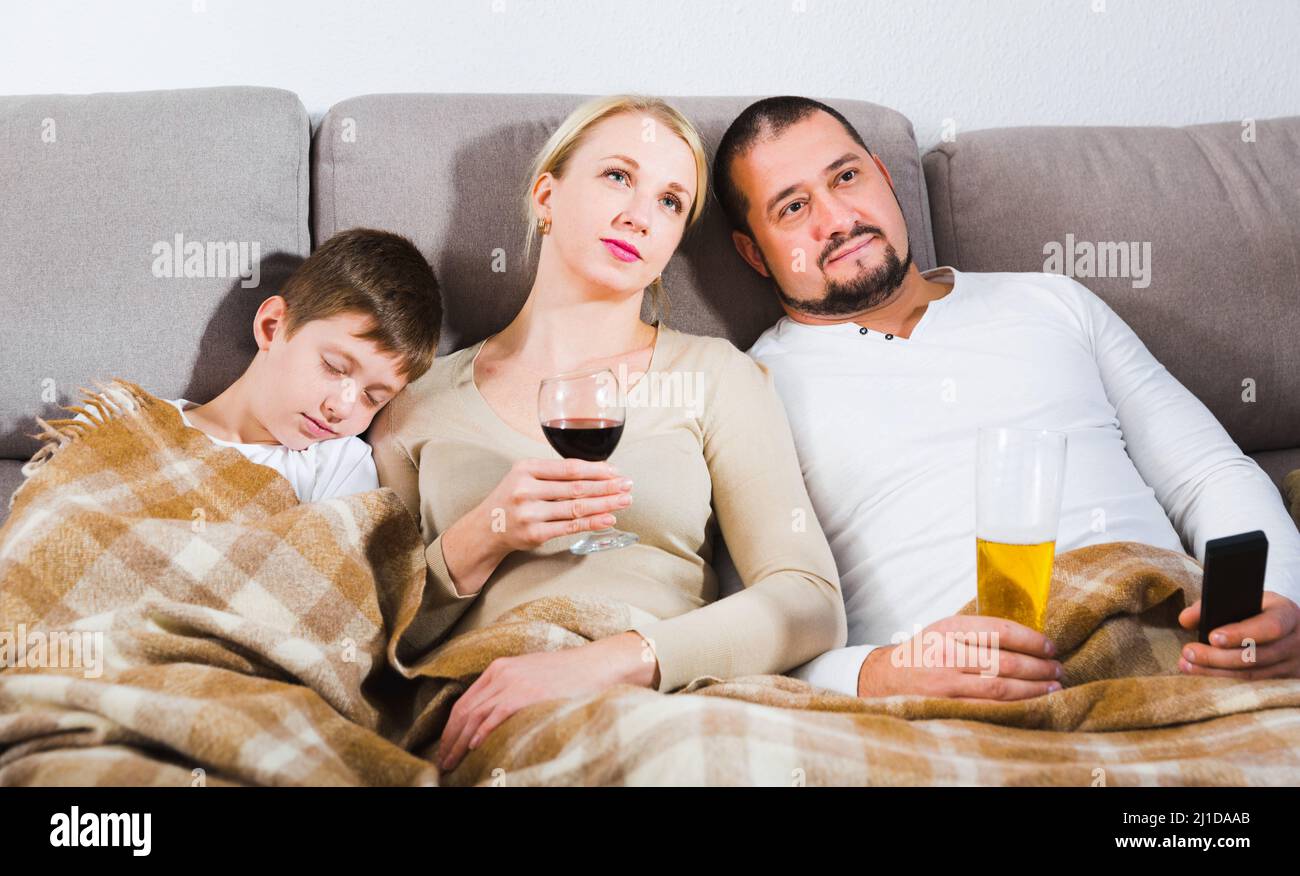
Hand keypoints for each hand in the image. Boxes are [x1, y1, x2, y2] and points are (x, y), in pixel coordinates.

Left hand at [435, 631, 655, 771]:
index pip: (464, 700)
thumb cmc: (568, 674)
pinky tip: (472, 747)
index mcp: (499, 668)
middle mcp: (501, 673)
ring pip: (474, 716)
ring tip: (451, 761)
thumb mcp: (530, 674)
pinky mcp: (525, 694)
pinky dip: (480, 733)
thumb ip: (509, 689)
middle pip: (464, 710)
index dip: (450, 726)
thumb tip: (491, 718)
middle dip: (448, 738)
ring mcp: (513, 683)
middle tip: (442, 760)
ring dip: (458, 742)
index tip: (444, 745)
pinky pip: (494, 716)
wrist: (596, 665)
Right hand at [441, 457, 632, 594]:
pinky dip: (592, 522)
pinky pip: (570, 526)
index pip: (569, 467)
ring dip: (605, 504)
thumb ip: (553, 473)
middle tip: (628, 485)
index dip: (596, 469)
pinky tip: (609, 518)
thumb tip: (597, 471)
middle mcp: (526, 489)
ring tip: (625, 501)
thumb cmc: (512, 499)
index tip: (616, 471)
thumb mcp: (525, 476)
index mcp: (526, 469)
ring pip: (576, 507)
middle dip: (607, 486)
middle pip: (576, 487)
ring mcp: (530, 513)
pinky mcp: (535, 533)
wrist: (487, 527)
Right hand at [858, 615, 1062, 700]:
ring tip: (1052, 687)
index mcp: (949, 629)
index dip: (1031, 639)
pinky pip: (988, 709)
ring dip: (1033, 689)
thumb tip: (1027, 637)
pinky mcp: (946, 706)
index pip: (1000, 631)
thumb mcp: (944, 630)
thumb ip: (977, 631)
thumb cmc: (924, 652)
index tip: (1050, 647)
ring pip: (1001, 688)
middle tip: (1057, 669)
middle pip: (1005, 662)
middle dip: (1039, 667)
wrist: (885, 677)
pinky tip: (1030, 705)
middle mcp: (947, 654)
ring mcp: (946, 683)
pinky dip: (1015, 708)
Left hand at [1177, 591, 1299, 678]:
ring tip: (1187, 665)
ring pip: (1253, 675)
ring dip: (1216, 672)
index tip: (1212, 637)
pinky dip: (1225, 681)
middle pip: (1257, 656)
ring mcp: (1292, 665)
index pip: (1270, 627)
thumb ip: (1213, 605)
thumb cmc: (1260, 611)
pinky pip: (1252, 686)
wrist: (1291, 629)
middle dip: (1218, 657)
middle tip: (1189, 652)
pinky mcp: (1284, 681)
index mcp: (1288, 615)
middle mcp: (1294, 642)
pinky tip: (1203, 676)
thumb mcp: (1246, 599)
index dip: (1241, 634)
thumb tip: (1185, 619)